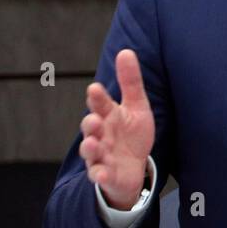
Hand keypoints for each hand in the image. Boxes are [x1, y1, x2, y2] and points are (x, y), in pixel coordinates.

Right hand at [81, 49, 155, 208]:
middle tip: (94, 119)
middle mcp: (100, 135)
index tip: (95, 89)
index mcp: (108, 116)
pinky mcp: (106, 174)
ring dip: (90, 147)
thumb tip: (126, 52)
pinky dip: (99, 175)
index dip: (97, 98)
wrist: (133, 167)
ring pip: (90, 151)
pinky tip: (102, 174)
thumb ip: (130, 82)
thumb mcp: (136, 107)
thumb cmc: (131, 134)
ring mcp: (100, 155)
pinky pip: (99, 175)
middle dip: (90, 123)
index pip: (100, 105)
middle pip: (90, 128)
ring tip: (93, 143)